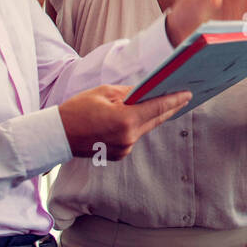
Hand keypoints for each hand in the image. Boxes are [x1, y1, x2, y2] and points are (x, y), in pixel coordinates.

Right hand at [58, 84, 191, 159]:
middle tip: (183, 97)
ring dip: (153, 116)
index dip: (174, 100)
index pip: (157, 107)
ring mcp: (125, 148)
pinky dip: (138, 126)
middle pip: (156, 119)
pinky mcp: (120, 153)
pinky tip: (139, 116)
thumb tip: (146, 92)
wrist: (58, 135)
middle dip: (169, 107)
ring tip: (163, 103)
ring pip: (145, 128)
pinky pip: (135, 136)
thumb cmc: (78, 110)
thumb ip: (129, 93)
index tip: (187, 94)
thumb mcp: (104, 93)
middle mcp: (128, 137)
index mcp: (125, 120)